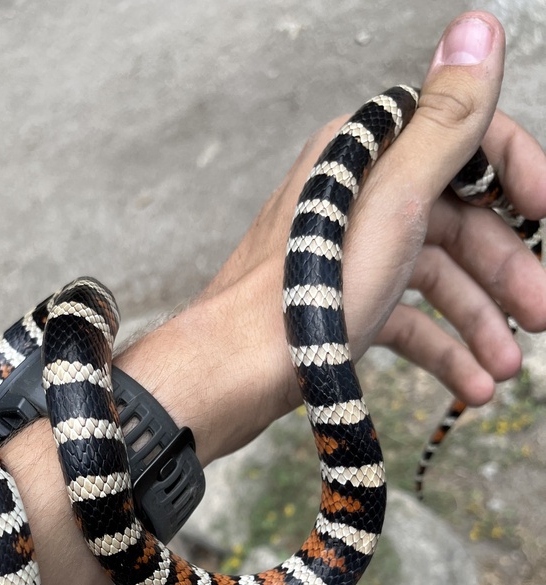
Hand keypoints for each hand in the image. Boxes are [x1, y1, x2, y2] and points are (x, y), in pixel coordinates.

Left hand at [120, 11, 545, 465]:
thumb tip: (477, 31)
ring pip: (435, 277)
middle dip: (504, 271)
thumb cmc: (305, 297)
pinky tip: (469, 385)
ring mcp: (350, 254)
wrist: (233, 377)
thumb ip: (444, 122)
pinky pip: (406, 320)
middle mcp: (358, 197)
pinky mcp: (341, 304)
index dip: (515, 172)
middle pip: (457, 220)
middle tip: (541, 317)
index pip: (464, 140)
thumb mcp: (393, 201)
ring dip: (479, 322)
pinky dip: (441, 349)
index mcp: (368, 156)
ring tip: (504, 370)